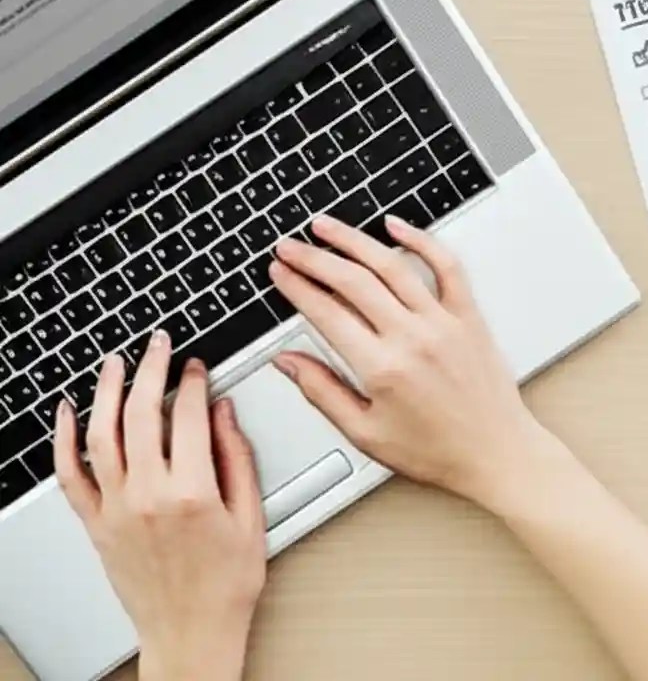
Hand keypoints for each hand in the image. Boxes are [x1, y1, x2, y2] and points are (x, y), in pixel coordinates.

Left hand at [53, 334, 266, 680]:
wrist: (192, 632)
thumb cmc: (227, 584)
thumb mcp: (251, 518)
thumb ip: (238, 459)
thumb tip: (224, 414)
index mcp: (194, 493)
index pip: (190, 418)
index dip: (193, 382)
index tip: (197, 366)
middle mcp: (149, 497)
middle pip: (142, 415)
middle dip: (150, 370)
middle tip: (158, 346)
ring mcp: (117, 510)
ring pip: (102, 436)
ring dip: (107, 392)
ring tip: (115, 363)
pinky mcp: (97, 525)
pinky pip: (71, 476)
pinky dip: (64, 440)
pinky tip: (68, 414)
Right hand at [268, 214, 578, 512]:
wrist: (497, 453)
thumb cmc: (437, 451)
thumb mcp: (365, 433)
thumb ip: (322, 392)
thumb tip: (288, 361)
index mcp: (382, 368)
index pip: (326, 313)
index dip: (297, 287)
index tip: (280, 273)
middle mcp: (413, 338)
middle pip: (353, 282)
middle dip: (314, 259)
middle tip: (290, 248)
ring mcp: (443, 322)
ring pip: (392, 265)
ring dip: (354, 241)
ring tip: (326, 227)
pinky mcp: (469, 317)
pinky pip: (446, 267)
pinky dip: (421, 240)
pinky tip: (396, 225)